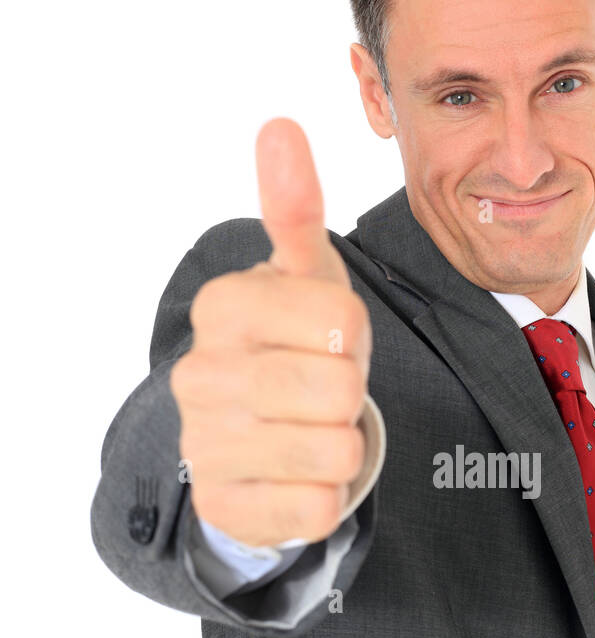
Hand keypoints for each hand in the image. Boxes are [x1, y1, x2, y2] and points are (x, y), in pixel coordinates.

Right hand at [170, 117, 371, 547]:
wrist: (256, 436)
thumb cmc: (293, 343)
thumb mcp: (304, 276)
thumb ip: (296, 207)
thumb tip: (280, 127)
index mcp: (222, 306)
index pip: (340, 317)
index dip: (352, 335)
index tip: (325, 339)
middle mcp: (200, 374)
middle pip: (339, 387)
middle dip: (349, 392)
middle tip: (322, 390)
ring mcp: (205, 446)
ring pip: (335, 450)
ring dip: (343, 445)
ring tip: (311, 429)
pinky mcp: (224, 509)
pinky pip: (320, 509)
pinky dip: (328, 496)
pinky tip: (299, 476)